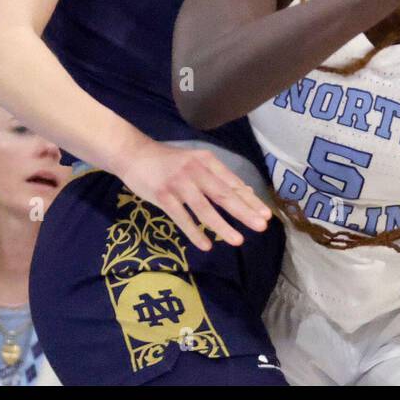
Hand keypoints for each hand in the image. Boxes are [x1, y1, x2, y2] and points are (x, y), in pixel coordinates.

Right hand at [116, 137, 273, 251]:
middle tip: (261, 226)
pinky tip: (206, 245)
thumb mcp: (196, 163)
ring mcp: (179, 183)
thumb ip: (218, 177)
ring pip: (204, 208)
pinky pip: (181, 217)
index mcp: (206, 161)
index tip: (266, 214)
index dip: (250, 200)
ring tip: (237, 241)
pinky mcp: (163, 195)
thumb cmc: (168, 162)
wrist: (133, 154)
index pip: (232, 183)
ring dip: (222, 226)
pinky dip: (194, 232)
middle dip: (244, 212)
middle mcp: (195, 171)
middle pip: (223, 195)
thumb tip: (246, 192)